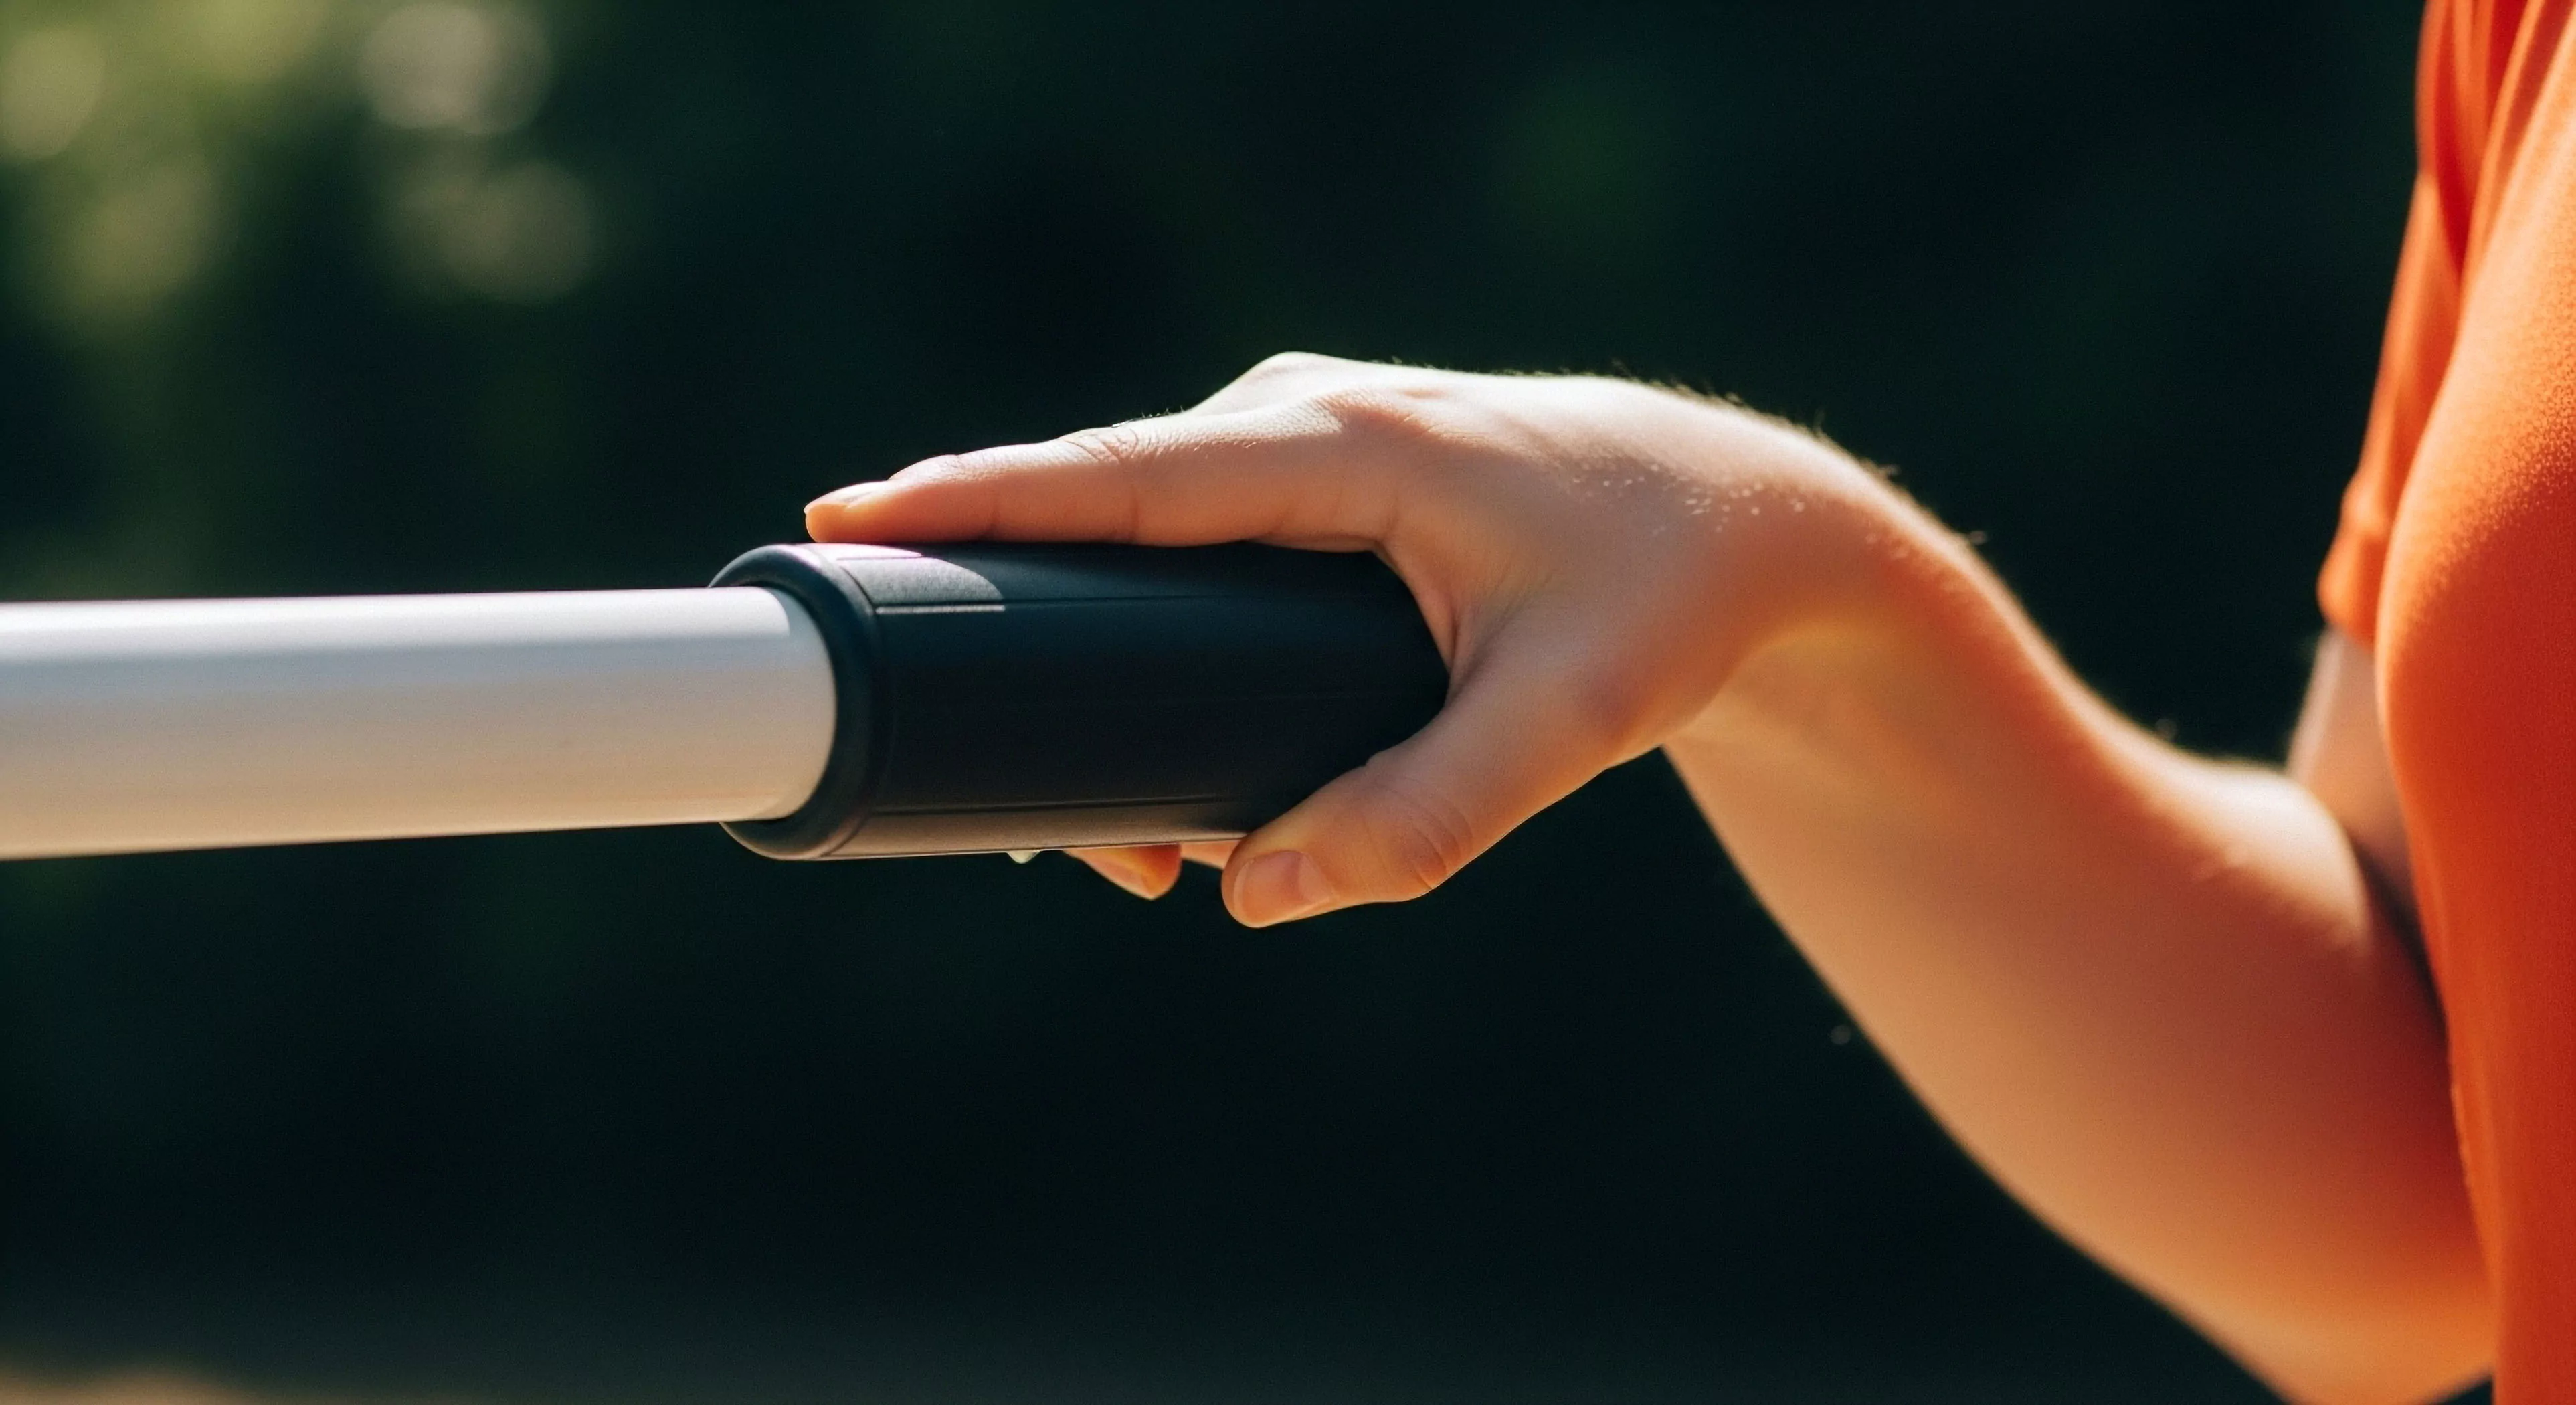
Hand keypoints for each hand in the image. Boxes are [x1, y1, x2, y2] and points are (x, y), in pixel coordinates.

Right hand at [806, 354, 1883, 924]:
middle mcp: (1301, 421)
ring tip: (1116, 844)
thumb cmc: (1661, 599)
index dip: (974, 503)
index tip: (842, 525)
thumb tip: (1258, 897)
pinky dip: (1139, 639)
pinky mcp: (1314, 487)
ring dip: (1082, 663)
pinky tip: (1148, 769)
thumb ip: (1430, 817)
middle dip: (1006, 628)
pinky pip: (1183, 546)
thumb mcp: (1565, 718)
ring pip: (1136, 541)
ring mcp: (1302, 444)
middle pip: (1099, 516)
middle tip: (973, 789)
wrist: (1742, 523)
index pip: (1119, 476)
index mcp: (1341, 445)